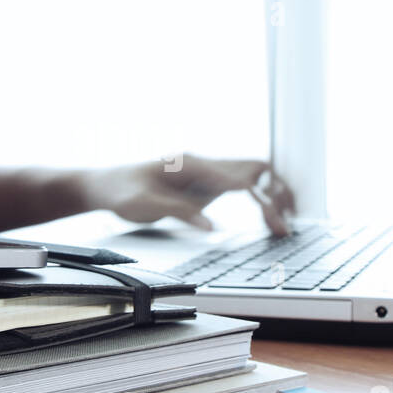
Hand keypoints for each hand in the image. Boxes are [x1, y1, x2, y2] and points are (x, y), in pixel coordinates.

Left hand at [81, 154, 296, 235]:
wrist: (103, 185)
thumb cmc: (120, 191)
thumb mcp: (143, 206)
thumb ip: (179, 213)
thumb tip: (213, 228)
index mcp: (191, 164)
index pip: (240, 180)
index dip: (263, 203)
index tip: (278, 225)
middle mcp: (204, 164)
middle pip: (256, 168)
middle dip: (278, 193)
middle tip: (288, 223)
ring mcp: (206, 173)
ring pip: (253, 174)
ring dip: (273, 193)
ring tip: (285, 221)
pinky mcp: (205, 186)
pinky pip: (241, 186)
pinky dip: (259, 198)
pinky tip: (268, 217)